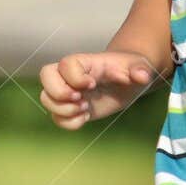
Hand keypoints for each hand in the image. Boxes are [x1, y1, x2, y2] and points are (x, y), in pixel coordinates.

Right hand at [38, 51, 156, 129]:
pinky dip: (69, 123)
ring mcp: (69, 91)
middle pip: (45, 76)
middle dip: (59, 93)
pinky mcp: (72, 108)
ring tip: (84, 109)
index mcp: (85, 61)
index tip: (93, 84)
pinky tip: (85, 117)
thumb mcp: (139, 67)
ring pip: (46, 99)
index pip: (66, 64)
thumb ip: (139, 70)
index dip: (75, 77)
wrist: (128, 80)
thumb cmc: (131, 69)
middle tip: (81, 100)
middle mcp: (71, 75)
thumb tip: (140, 76)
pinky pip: (57, 118)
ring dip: (64, 110)